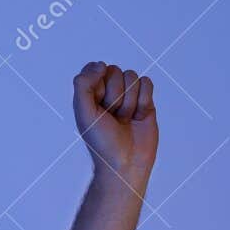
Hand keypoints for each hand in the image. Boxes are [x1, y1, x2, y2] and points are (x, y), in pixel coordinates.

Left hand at [72, 61, 156, 180]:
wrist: (126, 164)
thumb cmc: (102, 142)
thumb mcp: (84, 113)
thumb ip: (83, 85)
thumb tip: (101, 64)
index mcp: (90, 92)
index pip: (96, 68)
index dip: (98, 85)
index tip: (97, 106)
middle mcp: (109, 91)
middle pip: (115, 71)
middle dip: (114, 96)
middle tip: (112, 117)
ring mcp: (128, 95)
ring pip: (132, 76)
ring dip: (128, 101)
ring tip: (124, 119)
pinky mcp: (145, 101)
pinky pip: (147, 83)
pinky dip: (143, 100)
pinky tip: (138, 117)